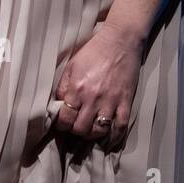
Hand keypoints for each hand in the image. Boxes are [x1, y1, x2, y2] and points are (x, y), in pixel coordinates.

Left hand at [53, 20, 145, 148]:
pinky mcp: (125, 102)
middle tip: (76, 126)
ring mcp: (111, 101)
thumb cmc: (94, 51)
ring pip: (99, 131)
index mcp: (77, 88)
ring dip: (92, 135)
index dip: (61, 125)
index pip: (65, 117)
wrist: (120, 40)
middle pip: (81, 128)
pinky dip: (114, 138)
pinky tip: (109, 142)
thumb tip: (57, 104)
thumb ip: (63, 86)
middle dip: (75, 131)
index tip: (62, 123)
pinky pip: (120, 126)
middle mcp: (93, 97)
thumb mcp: (72, 65)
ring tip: (89, 131)